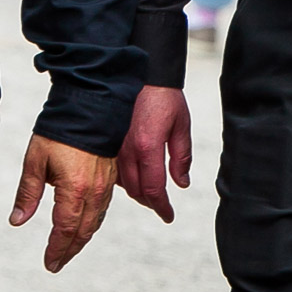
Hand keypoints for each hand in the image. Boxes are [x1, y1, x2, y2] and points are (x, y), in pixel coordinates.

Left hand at [9, 134, 116, 271]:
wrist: (90, 106)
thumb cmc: (60, 130)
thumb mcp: (35, 161)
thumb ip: (27, 193)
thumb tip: (17, 220)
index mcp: (74, 189)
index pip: (65, 229)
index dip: (56, 249)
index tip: (49, 263)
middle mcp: (93, 192)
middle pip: (82, 232)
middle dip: (68, 251)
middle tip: (56, 264)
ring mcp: (105, 186)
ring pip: (95, 223)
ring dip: (81, 240)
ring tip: (68, 250)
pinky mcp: (111, 178)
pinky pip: (103, 209)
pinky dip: (92, 224)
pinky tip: (85, 226)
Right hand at [116, 85, 191, 221]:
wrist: (143, 75)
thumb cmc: (165, 99)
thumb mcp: (181, 127)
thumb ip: (182, 157)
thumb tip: (181, 183)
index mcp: (148, 147)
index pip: (154, 189)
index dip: (162, 207)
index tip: (168, 216)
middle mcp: (128, 150)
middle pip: (137, 191)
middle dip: (151, 202)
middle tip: (162, 206)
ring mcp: (116, 147)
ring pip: (124, 183)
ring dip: (137, 192)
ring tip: (150, 194)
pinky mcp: (110, 142)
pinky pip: (115, 170)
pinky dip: (126, 180)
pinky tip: (135, 177)